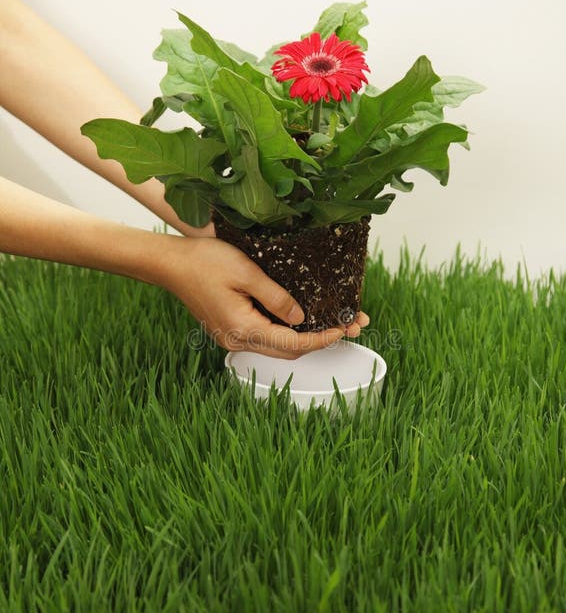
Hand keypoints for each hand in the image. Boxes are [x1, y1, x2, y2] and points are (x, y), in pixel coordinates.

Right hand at [161, 236, 369, 359]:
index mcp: (243, 328)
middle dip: (321, 340)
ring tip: (333, 322)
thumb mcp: (246, 272)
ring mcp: (232, 338)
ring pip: (278, 346)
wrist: (170, 264)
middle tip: (349, 325)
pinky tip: (302, 319)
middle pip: (288, 351)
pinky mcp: (230, 330)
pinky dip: (287, 332)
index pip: (293, 343)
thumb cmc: (204, 261)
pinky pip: (265, 338)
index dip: (323, 338)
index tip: (345, 329)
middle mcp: (238, 341)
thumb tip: (301, 319)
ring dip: (306, 337)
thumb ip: (276, 298)